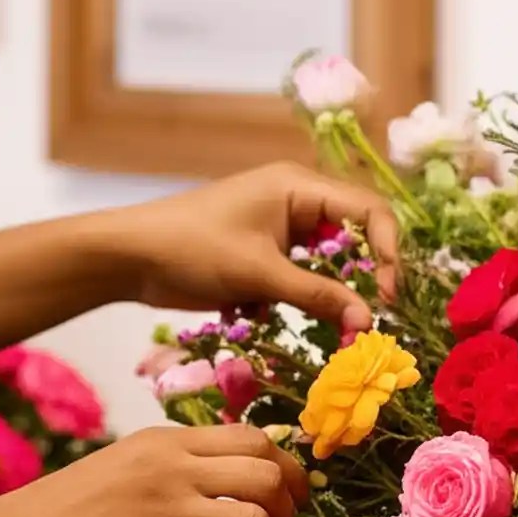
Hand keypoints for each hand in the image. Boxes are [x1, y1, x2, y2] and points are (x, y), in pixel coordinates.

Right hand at [0, 424, 308, 516]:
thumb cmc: (55, 516)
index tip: (284, 503)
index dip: (286, 472)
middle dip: (288, 514)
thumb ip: (171, 468)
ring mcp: (164, 515)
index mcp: (164, 442)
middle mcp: (170, 469)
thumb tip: (227, 489)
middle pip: (268, 473)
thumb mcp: (120, 467)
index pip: (254, 438)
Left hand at [109, 162, 400, 333]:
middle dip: (360, 280)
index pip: (369, 211)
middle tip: (363, 320)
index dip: (388, 251)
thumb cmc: (192, 248)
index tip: (387, 297)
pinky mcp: (261, 254)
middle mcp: (295, 201)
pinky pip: (297, 277)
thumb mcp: (259, 274)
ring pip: (324, 264)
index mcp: (299, 187)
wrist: (129, 258)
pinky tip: (256, 313)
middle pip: (353, 238)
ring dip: (323, 296)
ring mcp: (278, 228)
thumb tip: (368, 321)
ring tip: (324, 329)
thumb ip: (317, 296)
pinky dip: (290, 299)